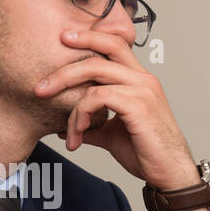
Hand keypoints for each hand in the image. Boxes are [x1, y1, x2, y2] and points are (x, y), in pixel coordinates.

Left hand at [34, 28, 200, 192]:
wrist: (168, 173)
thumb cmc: (146, 152)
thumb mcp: (111, 134)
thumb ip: (91, 125)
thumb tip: (65, 128)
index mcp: (138, 80)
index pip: (113, 44)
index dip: (89, 37)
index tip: (64, 39)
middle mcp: (142, 79)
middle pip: (101, 53)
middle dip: (65, 68)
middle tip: (40, 87)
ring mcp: (142, 90)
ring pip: (95, 73)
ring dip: (70, 100)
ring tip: (66, 130)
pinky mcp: (139, 106)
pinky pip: (99, 97)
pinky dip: (80, 114)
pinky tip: (77, 134)